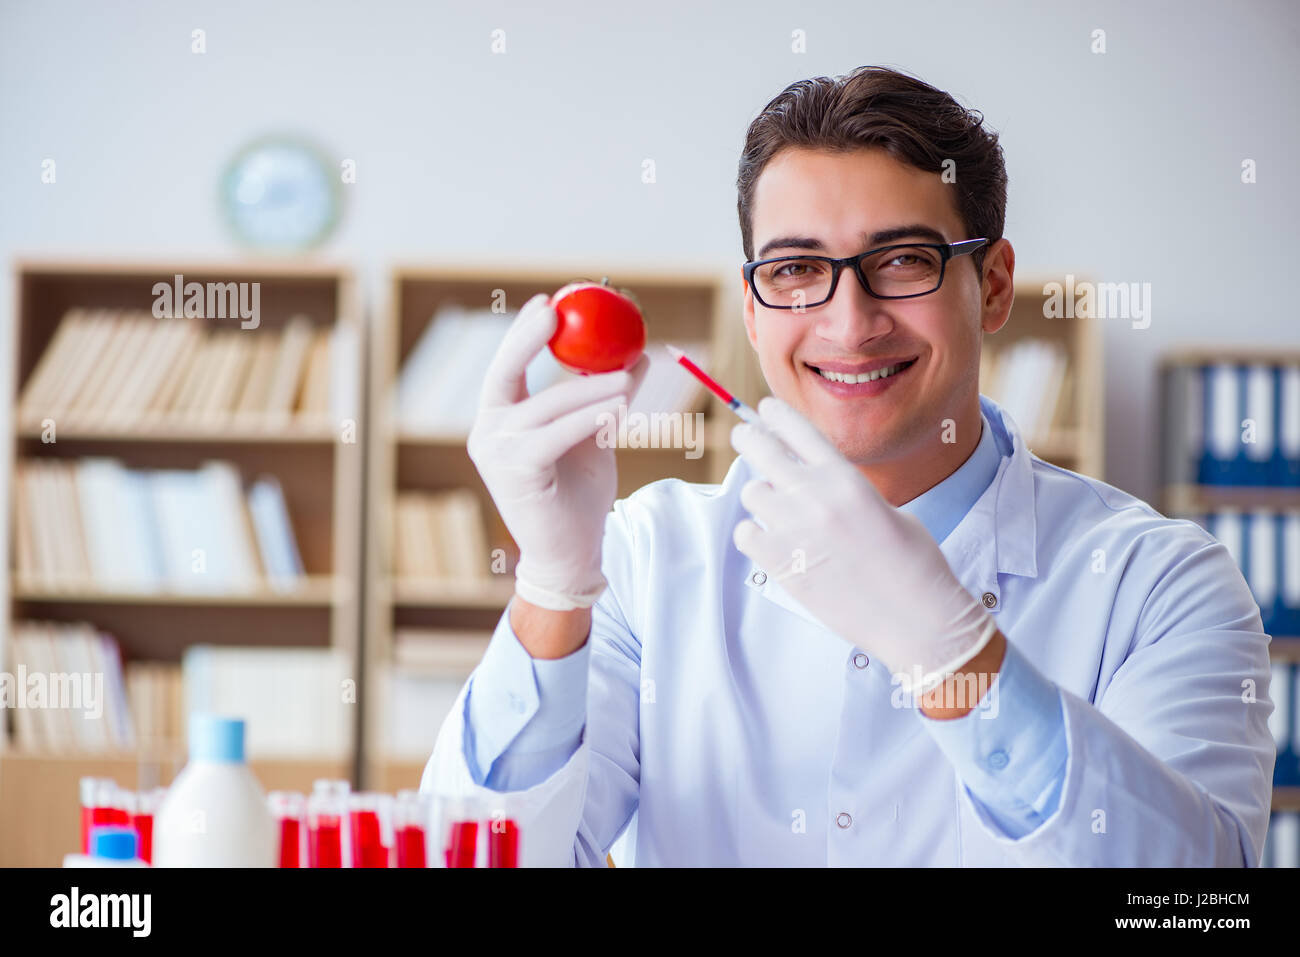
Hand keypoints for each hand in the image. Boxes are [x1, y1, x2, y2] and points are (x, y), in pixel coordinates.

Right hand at [468, 294, 649, 610]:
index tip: (549, 303)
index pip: (506, 367)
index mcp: (500, 420)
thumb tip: (638, 356)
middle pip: (504, 373)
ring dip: (590, 388)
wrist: (572, 551)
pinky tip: (616, 409)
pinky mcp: (515, 472)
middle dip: (528, 338)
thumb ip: (605, 397)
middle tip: (559, 312)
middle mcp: (488, 433)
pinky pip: (556, 434)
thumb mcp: (594, 436)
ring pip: (546, 405)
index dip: (523, 332)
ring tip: (625, 379)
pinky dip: (588, 418)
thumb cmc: (578, 495)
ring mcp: (495, 453)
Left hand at [729, 396, 996, 693]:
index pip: (799, 430)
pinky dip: (753, 536)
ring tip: (776, 512)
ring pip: (751, 493)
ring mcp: (795, 530)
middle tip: (744, 438)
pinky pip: (746, 534)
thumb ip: (845, 493)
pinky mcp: (781, 564)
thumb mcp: (887, 510)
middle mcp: (816, 497)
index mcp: (847, 479)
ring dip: (761, 498)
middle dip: (749, 439)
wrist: (918, 619)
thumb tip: (813, 488)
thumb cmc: (915, 565)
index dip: (776, 415)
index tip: (763, 409)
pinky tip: (770, 543)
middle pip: (761, 449)